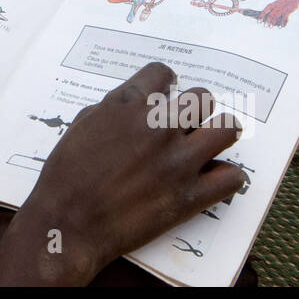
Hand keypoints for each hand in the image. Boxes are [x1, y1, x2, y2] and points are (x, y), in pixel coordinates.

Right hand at [0, 62, 244, 284]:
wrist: (68, 224)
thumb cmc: (65, 176)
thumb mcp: (81, 126)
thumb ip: (112, 110)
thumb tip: (134, 107)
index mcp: (128, 105)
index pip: (163, 73)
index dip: (164, 84)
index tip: (164, 95)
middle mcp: (159, 126)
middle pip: (202, 97)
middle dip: (194, 109)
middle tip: (185, 125)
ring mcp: (179, 161)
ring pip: (227, 128)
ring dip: (218, 133)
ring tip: (208, 144)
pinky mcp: (190, 196)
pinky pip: (232, 177)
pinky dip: (226, 177)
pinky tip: (213, 179)